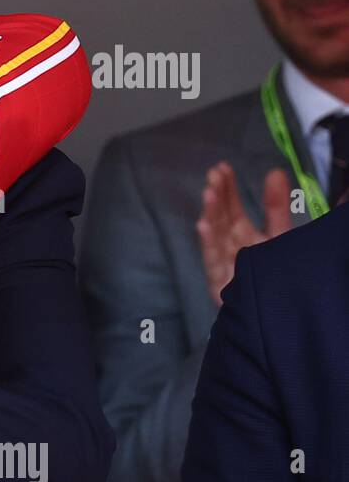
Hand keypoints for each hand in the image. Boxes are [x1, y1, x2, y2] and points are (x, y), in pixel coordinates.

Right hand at [197, 162, 292, 305]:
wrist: (268, 313)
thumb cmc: (270, 273)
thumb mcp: (277, 235)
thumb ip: (275, 206)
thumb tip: (275, 171)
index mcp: (240, 233)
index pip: (230, 206)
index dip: (227, 188)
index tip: (222, 167)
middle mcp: (228, 244)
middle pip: (220, 217)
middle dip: (217, 196)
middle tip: (214, 174)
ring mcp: (222, 261)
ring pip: (214, 234)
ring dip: (210, 213)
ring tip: (208, 193)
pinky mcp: (219, 280)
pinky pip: (212, 259)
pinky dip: (207, 241)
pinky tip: (203, 225)